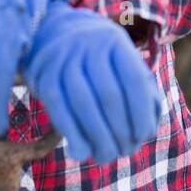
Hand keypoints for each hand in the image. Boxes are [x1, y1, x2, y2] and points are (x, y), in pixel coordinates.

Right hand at [23, 1, 162, 165]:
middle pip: (110, 96)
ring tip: (106, 156)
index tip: (144, 137)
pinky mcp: (42, 74)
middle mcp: (89, 45)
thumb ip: (141, 92)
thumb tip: (148, 130)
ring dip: (98, 137)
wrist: (50, 34)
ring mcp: (64, 58)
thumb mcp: (122, 63)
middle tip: (125, 152)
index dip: (142, 114)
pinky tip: (82, 153)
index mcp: (116, 41)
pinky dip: (72, 134)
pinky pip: (59, 108)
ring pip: (84, 104)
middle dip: (120, 131)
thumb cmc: (98, 60)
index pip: (135, 81)